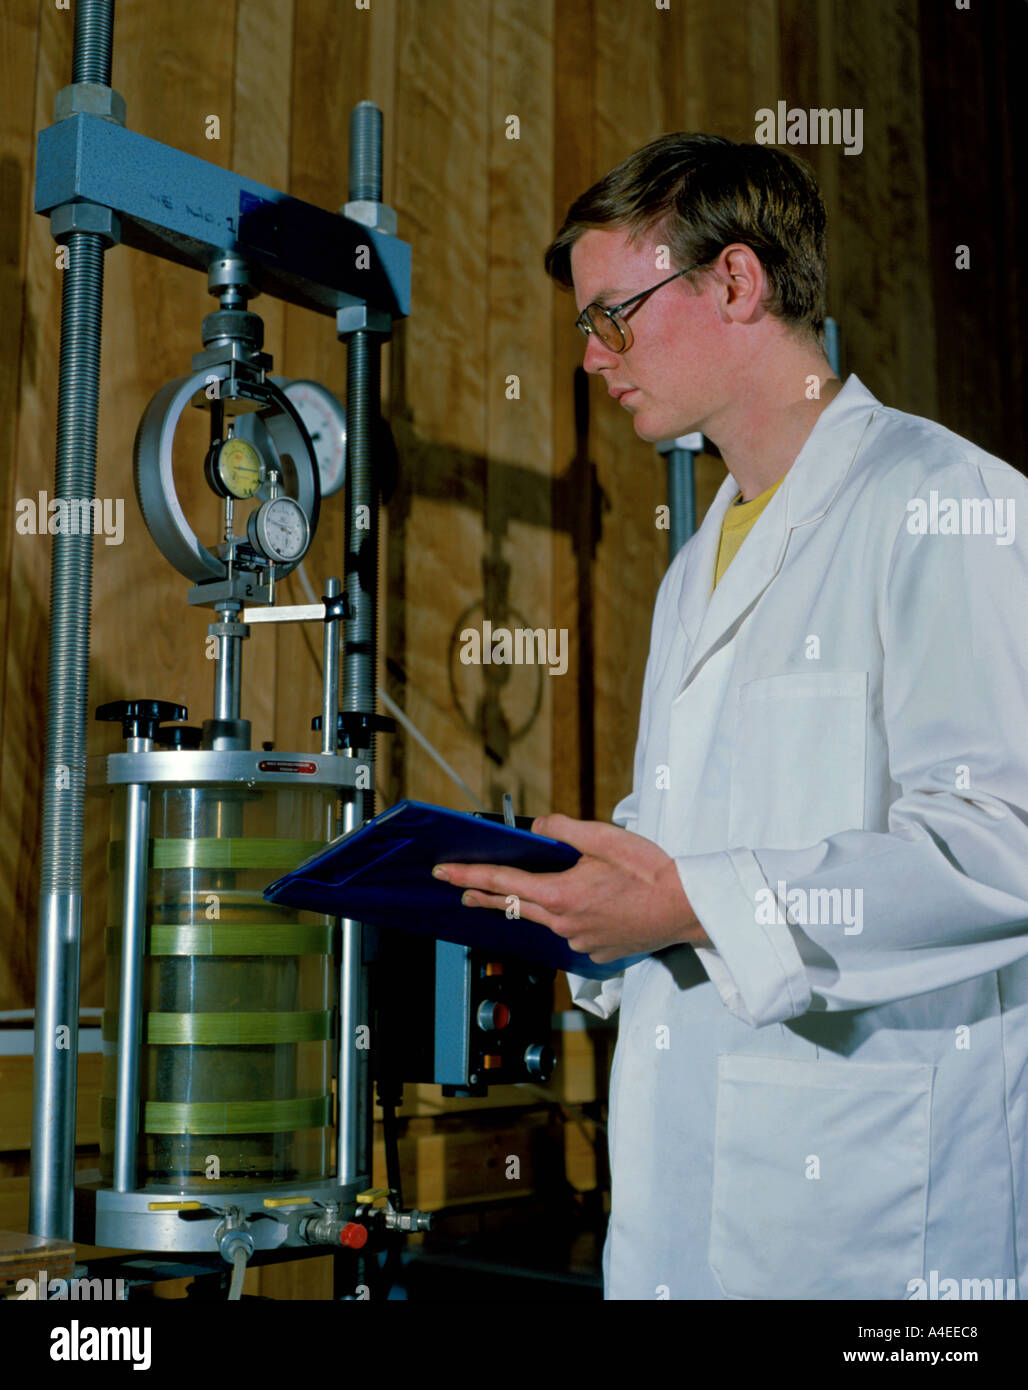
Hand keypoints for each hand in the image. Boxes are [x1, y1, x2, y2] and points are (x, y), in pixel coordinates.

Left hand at [433, 813, 710, 962]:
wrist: (687, 908)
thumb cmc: (650, 872)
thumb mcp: (604, 837)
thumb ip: (562, 830)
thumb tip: (536, 831)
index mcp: (560, 893)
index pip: (502, 882)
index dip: (468, 875)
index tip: (443, 873)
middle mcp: (563, 923)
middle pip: (513, 905)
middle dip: (484, 895)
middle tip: (460, 889)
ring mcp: (579, 942)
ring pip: (546, 919)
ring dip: (535, 904)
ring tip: (535, 889)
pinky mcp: (596, 952)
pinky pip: (572, 932)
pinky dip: (570, 917)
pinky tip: (589, 905)